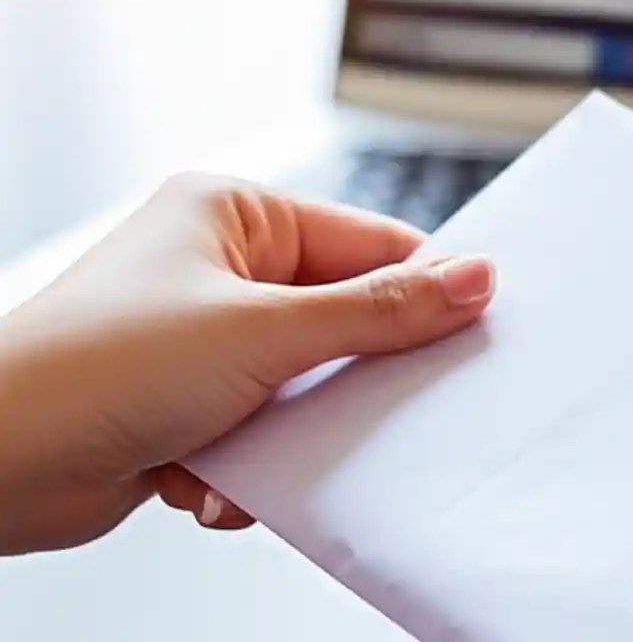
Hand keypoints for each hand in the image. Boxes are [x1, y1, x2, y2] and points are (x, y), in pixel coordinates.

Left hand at [0, 174, 495, 554]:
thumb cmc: (96, 366)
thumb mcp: (264, 331)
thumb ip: (379, 311)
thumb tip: (473, 280)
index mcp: (236, 215)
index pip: (368, 243)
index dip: (423, 289)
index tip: (474, 329)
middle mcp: (221, 270)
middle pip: (343, 321)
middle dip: (344, 380)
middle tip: (368, 409)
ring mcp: (206, 339)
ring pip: (308, 387)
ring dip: (289, 434)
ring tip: (247, 451)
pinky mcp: (192, 403)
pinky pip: (267, 431)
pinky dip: (250, 465)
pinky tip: (203, 478)